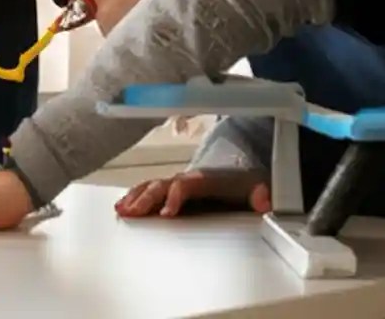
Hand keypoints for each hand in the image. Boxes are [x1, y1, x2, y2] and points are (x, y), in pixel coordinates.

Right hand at [114, 168, 270, 217]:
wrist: (241, 171)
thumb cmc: (244, 183)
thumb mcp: (257, 187)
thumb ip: (259, 194)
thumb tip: (263, 199)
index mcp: (205, 179)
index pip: (185, 185)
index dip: (175, 197)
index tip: (165, 213)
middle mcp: (186, 179)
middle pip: (162, 185)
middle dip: (146, 199)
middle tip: (132, 213)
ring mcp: (176, 183)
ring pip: (151, 186)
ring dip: (135, 197)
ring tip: (121, 210)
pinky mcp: (170, 191)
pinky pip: (148, 189)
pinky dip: (134, 196)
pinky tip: (123, 206)